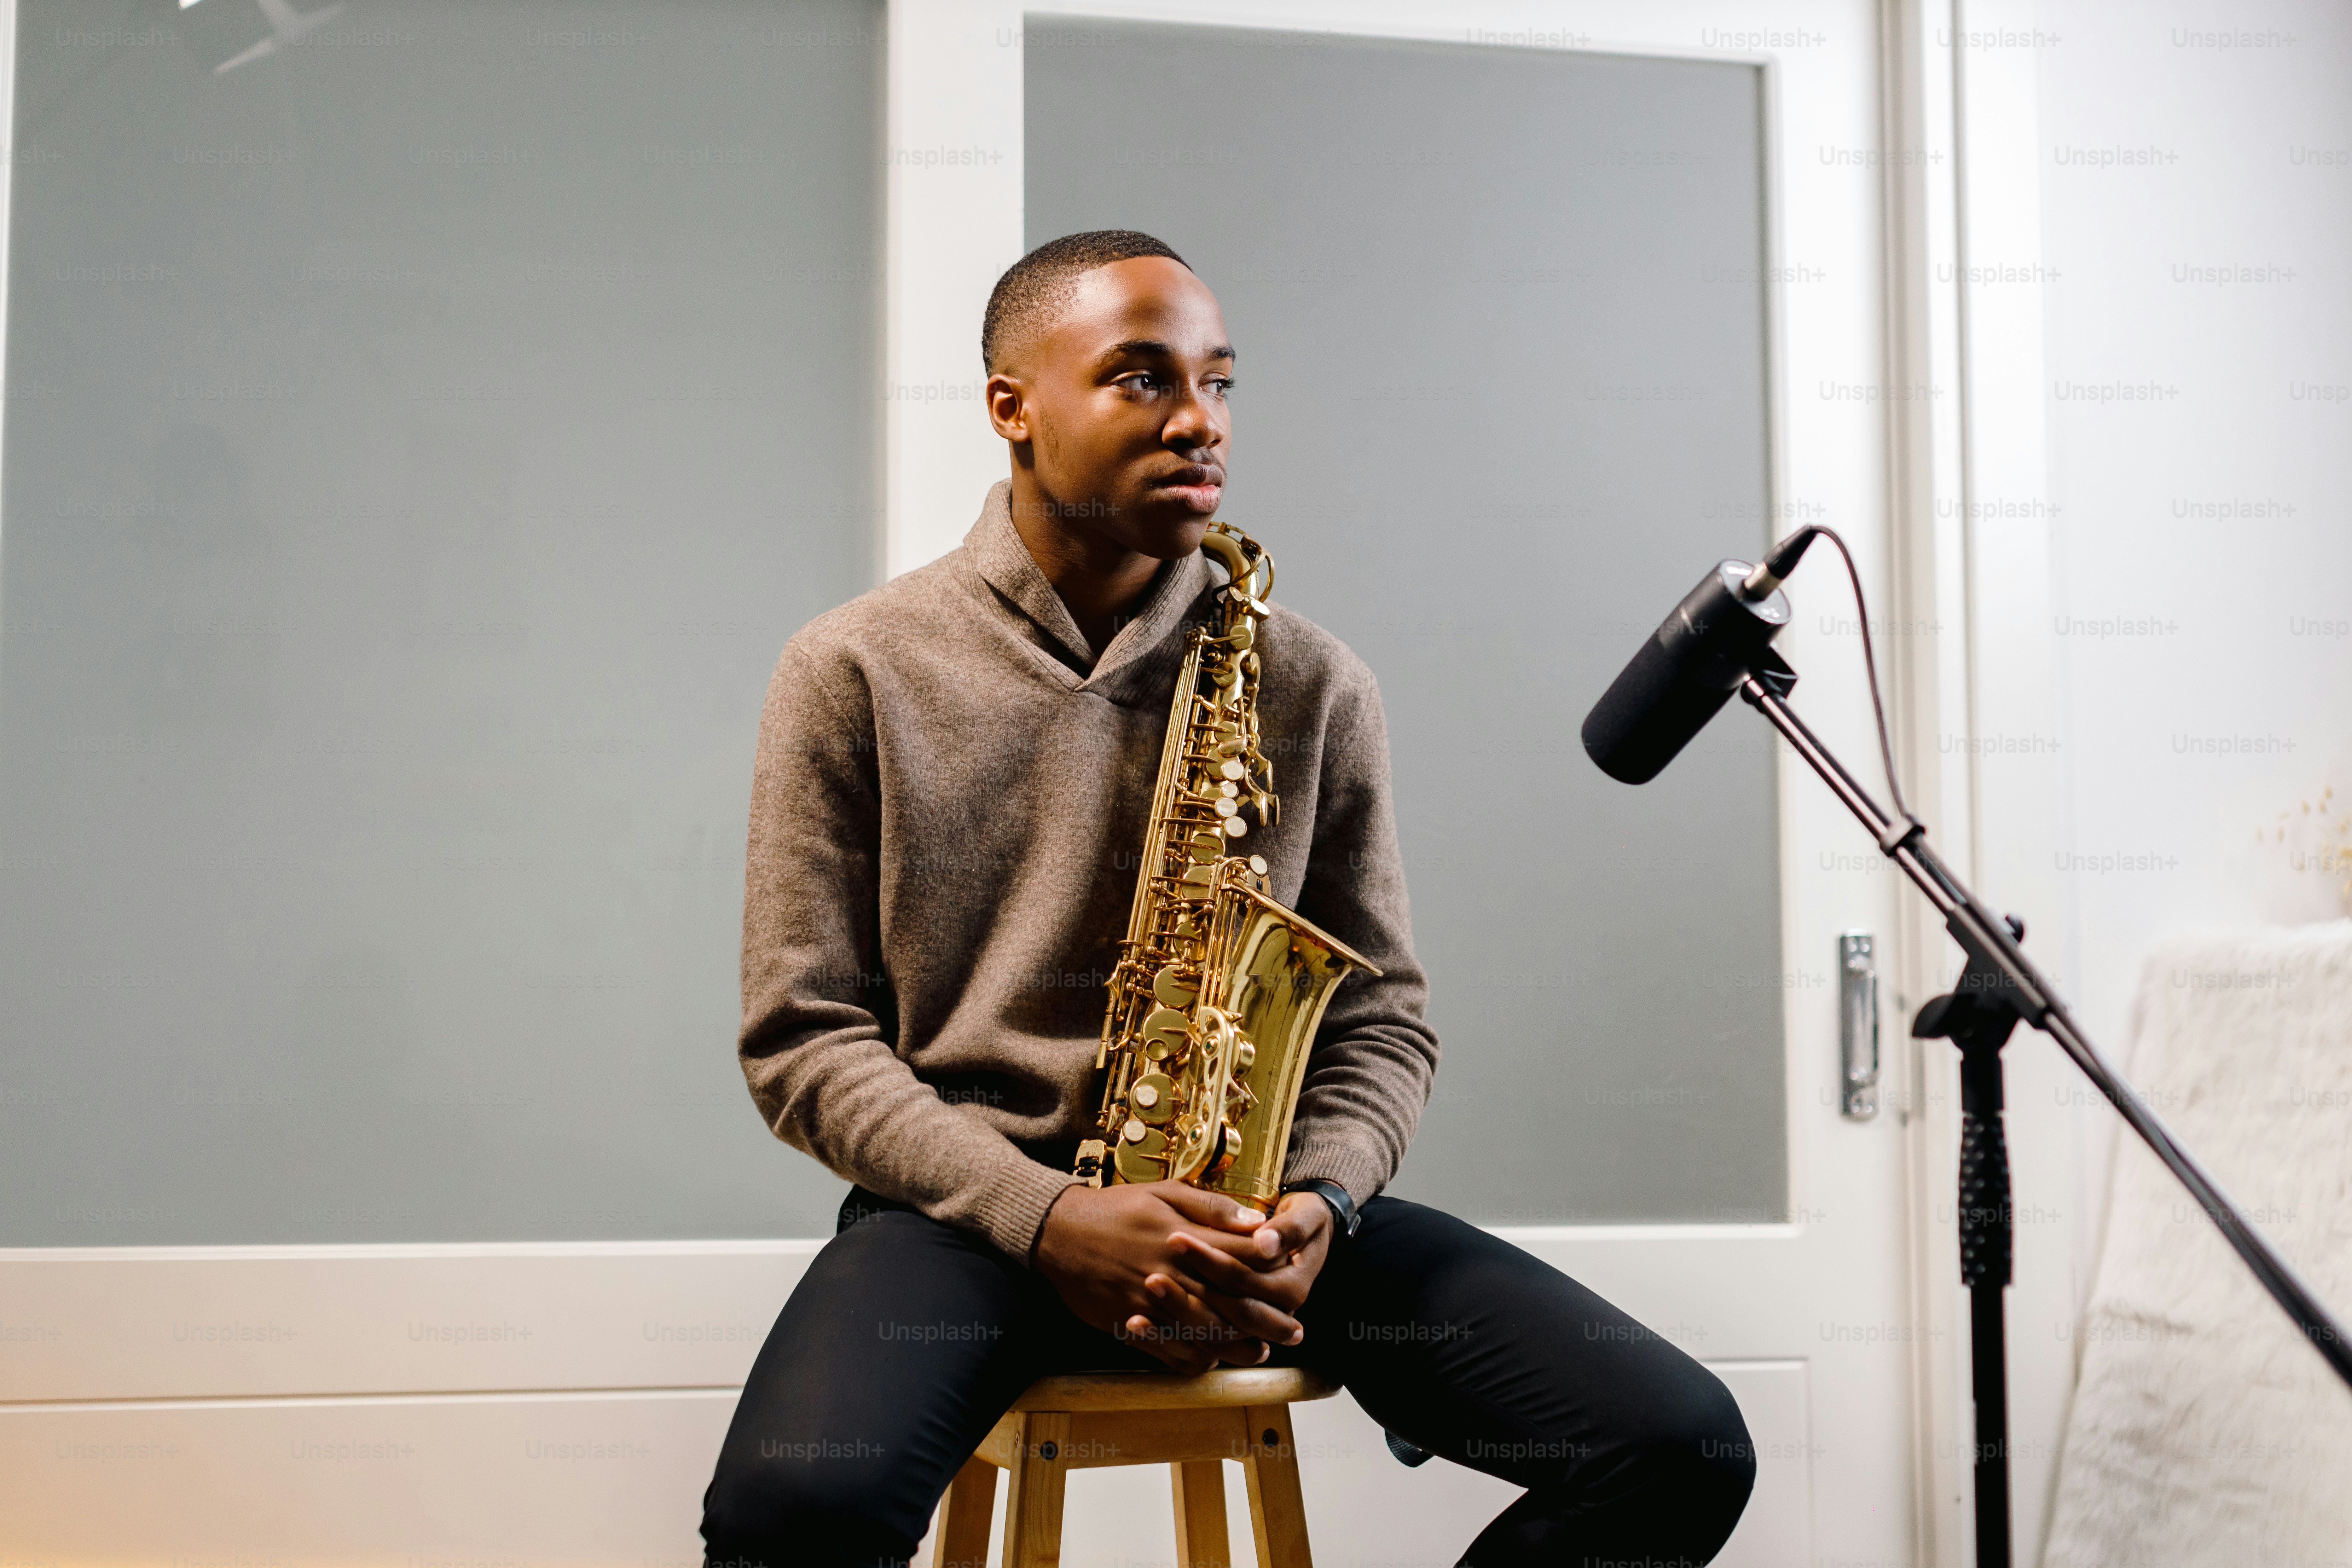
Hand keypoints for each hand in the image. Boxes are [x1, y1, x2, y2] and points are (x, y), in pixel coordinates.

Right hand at [1033, 1182, 1304, 1372]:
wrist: (1058, 1232)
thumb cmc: (1116, 1209)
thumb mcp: (1165, 1192)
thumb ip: (1212, 1208)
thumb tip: (1257, 1222)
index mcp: (1185, 1238)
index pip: (1244, 1257)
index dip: (1272, 1267)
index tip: (1290, 1271)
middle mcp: (1174, 1274)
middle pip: (1233, 1303)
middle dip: (1268, 1317)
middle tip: (1294, 1328)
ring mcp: (1153, 1304)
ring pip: (1208, 1335)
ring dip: (1240, 1347)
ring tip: (1263, 1350)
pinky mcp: (1132, 1326)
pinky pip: (1171, 1354)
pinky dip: (1197, 1360)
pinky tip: (1215, 1359)